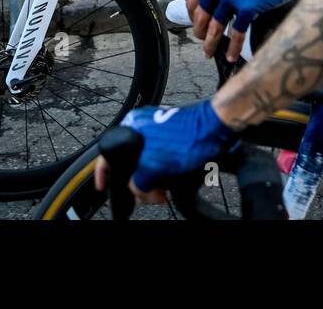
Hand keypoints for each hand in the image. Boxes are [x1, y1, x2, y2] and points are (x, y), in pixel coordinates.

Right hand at [94, 102, 235, 205]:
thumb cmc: (189, 138)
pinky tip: (173, 182)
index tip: (103, 187)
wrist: (218, 127)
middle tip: (151, 196)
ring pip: (147, 165)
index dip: (104, 173)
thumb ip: (137, 181)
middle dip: (138, 184)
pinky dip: (165, 175)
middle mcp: (143, 126)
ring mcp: (159, 132)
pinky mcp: (174, 139)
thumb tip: (137, 189)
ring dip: (154, 182)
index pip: (108, 153)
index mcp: (132, 126)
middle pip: (130, 164)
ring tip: (165, 190)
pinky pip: (162, 162)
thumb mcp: (153, 166)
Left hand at [186, 0, 308, 60]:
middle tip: (202, 40)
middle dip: (200, 33)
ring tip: (210, 52)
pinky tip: (231, 55)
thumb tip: (207, 5)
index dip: (192, 16)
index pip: (192, 1)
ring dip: (211, 44)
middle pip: (201, 17)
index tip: (195, 23)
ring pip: (215, 28)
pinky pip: (236, 33)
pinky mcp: (247, 8)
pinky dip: (233, 47)